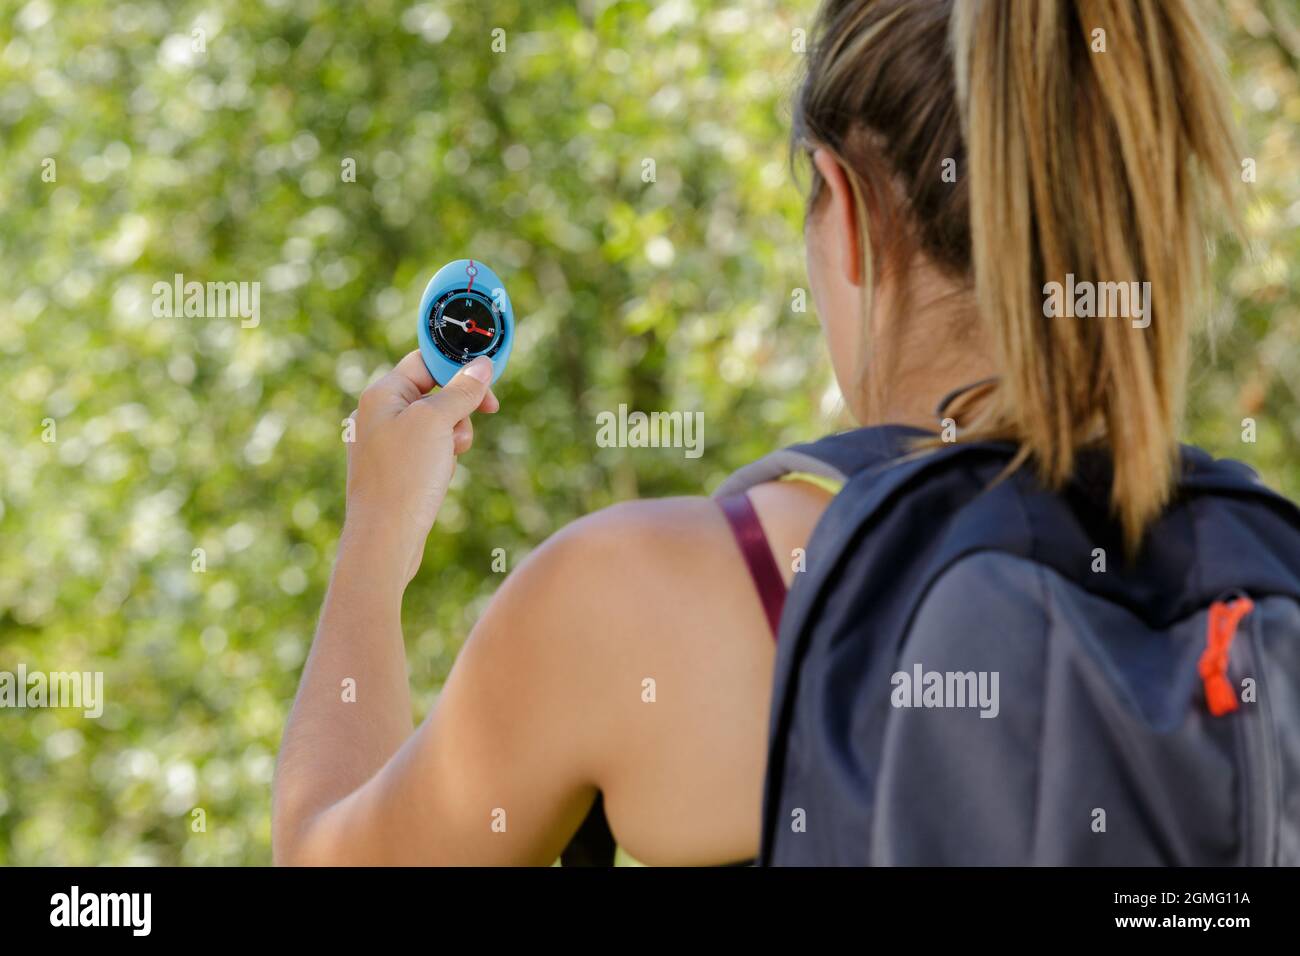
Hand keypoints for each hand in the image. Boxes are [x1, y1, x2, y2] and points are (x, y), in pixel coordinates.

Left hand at [342, 350, 498, 585]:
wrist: (386, 539)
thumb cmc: (405, 477)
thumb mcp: (438, 423)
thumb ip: (462, 390)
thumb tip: (482, 365)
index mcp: (381, 394)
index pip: (424, 361)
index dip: (457, 367)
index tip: (487, 381)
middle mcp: (379, 414)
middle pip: (434, 392)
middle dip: (458, 409)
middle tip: (472, 423)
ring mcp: (386, 442)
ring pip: (437, 422)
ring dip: (453, 435)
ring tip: (448, 458)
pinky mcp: (396, 468)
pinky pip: (430, 448)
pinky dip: (443, 457)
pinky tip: (440, 476)